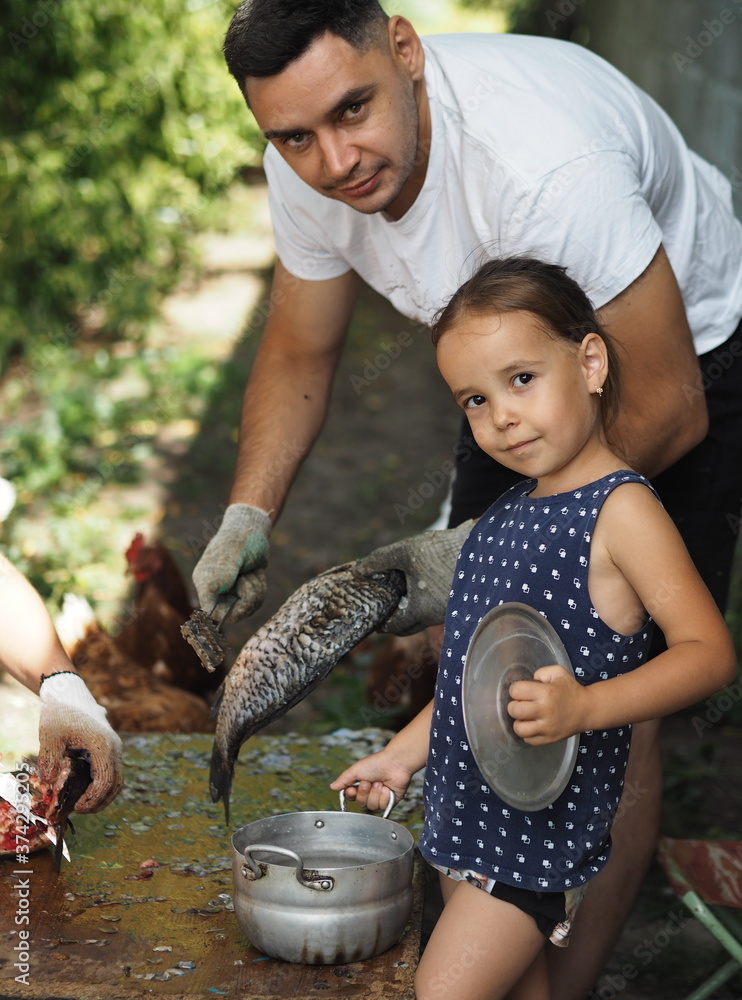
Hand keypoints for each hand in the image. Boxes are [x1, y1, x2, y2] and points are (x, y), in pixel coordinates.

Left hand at [38, 673, 123, 812]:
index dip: (93, 799)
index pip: (105, 780)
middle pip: (116, 783)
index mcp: (102, 745)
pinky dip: (104, 784)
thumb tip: (49, 784)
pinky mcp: (111, 747)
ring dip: (104, 795)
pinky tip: (86, 789)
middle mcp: (114, 747)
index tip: (77, 807)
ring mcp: (115, 747)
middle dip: (100, 802)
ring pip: (118, 778)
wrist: (70, 693)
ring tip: (84, 804)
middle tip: (79, 810)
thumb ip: (50, 760)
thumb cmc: (60, 713)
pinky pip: (113, 771)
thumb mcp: (50, 736)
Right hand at [192, 504, 271, 621]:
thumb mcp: (234, 554)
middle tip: (250, 577)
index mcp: (205, 581)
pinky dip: (259, 588)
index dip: (230, 611)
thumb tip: (212, 590)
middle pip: (233, 613)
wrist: (251, 528)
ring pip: (246, 608)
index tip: (244, 598)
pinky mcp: (241, 588)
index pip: (212, 612)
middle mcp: (215, 588)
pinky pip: (253, 601)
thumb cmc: (241, 538)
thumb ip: (224, 572)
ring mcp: (228, 589)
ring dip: (256, 591)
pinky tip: (257, 573)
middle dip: (248, 598)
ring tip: (253, 572)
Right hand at [330, 750, 414, 811]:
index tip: (352, 789)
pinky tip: (387, 788)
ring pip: (372, 806)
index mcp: (360, 784)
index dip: (351, 795)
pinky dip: (384, 797)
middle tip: (369, 781)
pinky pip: (383, 807)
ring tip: (380, 783)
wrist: (395, 763)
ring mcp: (380, 797)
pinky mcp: (390, 801)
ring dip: (375, 793)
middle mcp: (370, 792)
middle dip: (364, 792)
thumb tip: (332, 787)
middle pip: (361, 803)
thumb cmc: (376, 763)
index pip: (351, 797)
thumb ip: (343, 780)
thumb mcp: (356, 770)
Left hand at [358, 520, 474, 635]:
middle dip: (395, 619)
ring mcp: (450, 610)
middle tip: (385, 606)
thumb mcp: (406, 551)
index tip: (374, 616)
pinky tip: (422, 582)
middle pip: (410, 627)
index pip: (394, 627)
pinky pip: (437, 607)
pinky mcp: (460, 599)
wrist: (484, 545)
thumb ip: (380, 560)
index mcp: (421, 611)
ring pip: (425, 617)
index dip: (381, 623)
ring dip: (413, 609)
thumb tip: (360, 569)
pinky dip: (427, 601)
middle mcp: (437, 616)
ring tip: (401, 590)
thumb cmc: (443, 551)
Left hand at [508, 665, 589, 744]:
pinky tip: (532, 726)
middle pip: (514, 710)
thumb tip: (528, 682)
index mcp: (546, 692)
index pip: (516, 690)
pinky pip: (528, 740)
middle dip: (514, 705)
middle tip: (521, 704)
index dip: (515, 689)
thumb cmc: (571, 690)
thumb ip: (541, 673)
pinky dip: (527, 734)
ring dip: (518, 722)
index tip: (521, 691)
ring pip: (519, 729)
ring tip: (525, 717)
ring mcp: (547, 728)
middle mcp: (545, 711)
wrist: (587, 710)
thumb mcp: (558, 672)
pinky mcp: (549, 739)